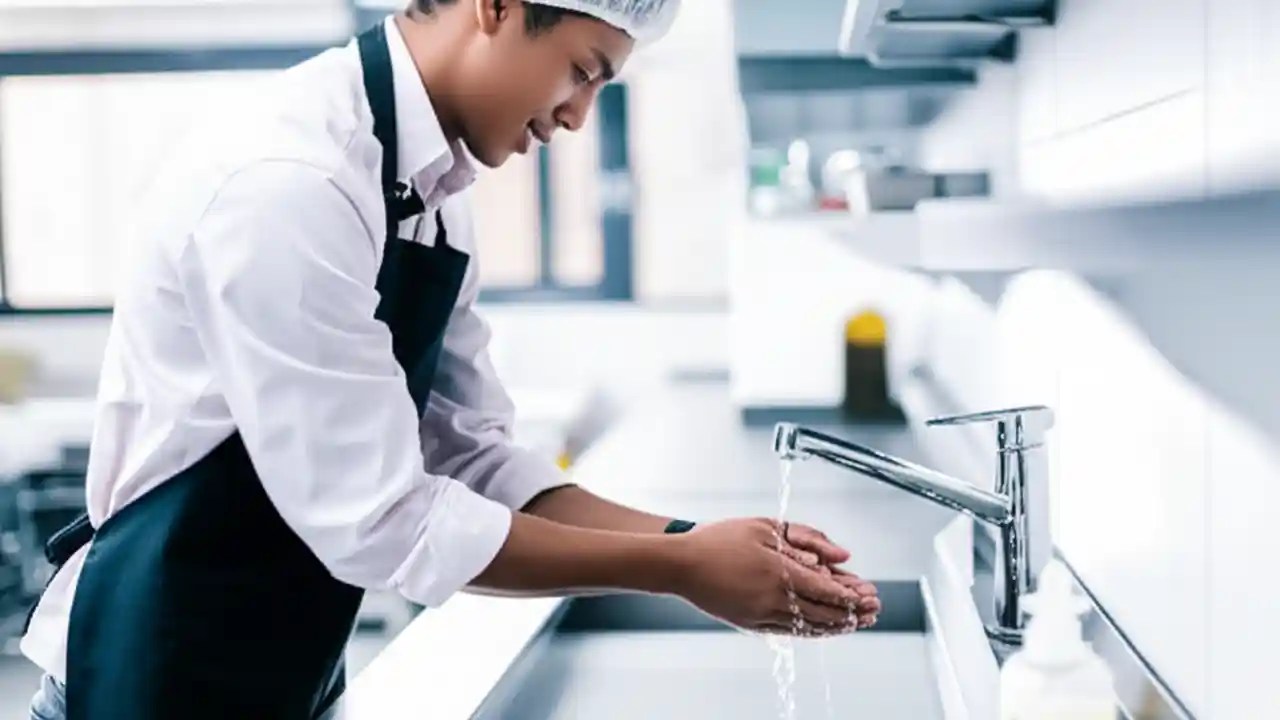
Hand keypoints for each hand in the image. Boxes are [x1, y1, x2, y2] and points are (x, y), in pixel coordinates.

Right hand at [670, 518, 862, 634]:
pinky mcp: (751, 624)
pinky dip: (812, 631)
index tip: (871, 596)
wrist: (682, 565)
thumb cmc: (720, 539)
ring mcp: (762, 615)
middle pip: (824, 614)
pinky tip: (823, 627)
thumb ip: (806, 538)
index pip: (827, 591)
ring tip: (856, 624)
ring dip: (837, 626)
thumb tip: (841, 555)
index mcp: (779, 572)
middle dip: (853, 615)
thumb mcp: (766, 527)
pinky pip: (790, 632)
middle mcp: (774, 599)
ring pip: (809, 627)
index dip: (852, 596)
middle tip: (874, 613)